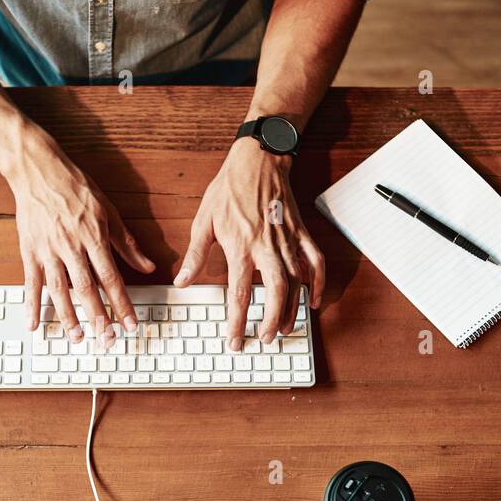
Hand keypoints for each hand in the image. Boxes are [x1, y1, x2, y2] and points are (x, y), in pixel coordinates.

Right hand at [9, 132, 153, 344]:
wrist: (38, 170)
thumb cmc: (75, 187)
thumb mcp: (108, 210)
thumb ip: (127, 243)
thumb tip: (147, 266)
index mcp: (93, 237)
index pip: (112, 278)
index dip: (122, 304)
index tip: (130, 324)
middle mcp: (71, 247)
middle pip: (86, 289)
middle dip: (98, 317)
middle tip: (106, 339)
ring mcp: (48, 250)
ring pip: (59, 290)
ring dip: (69, 317)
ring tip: (77, 337)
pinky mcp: (29, 251)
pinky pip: (30, 282)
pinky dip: (31, 304)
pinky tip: (33, 324)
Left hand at [175, 138, 324, 349]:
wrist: (258, 160)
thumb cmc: (229, 189)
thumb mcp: (204, 221)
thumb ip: (194, 255)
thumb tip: (181, 282)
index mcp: (240, 245)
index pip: (240, 292)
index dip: (238, 321)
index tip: (236, 341)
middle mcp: (267, 246)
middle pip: (276, 292)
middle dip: (273, 320)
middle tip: (267, 339)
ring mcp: (288, 240)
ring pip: (298, 282)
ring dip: (294, 309)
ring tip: (286, 328)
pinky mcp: (301, 233)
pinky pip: (316, 262)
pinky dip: (319, 283)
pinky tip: (315, 301)